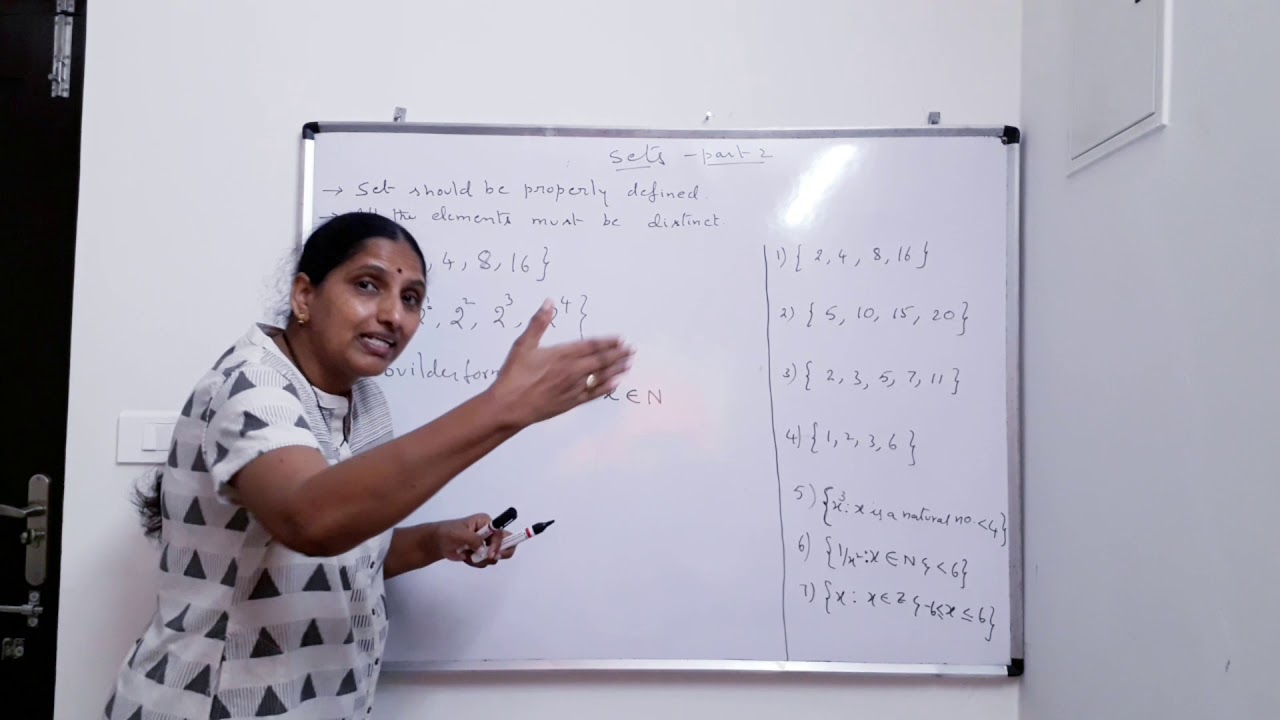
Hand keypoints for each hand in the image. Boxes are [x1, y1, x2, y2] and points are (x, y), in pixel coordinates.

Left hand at [429, 513, 513, 567]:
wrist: (439, 542)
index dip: (499, 544)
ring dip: (482, 560)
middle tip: (491, 558)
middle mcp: (490, 532)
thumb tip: (483, 550)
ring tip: (468, 556)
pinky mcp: (481, 554)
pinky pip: (486, 562)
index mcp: (487, 522)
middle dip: (502, 553)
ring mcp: (487, 544)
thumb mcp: (460, 534)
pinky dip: (476, 563)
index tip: (491, 554)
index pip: (501, 533)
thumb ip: (473, 540)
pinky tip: (466, 558)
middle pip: (508, 543)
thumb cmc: (448, 532)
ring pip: (496, 556)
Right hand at [489, 299, 634, 427]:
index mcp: (562, 355)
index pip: (591, 345)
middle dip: (618, 354)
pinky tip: (616, 383)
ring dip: (617, 369)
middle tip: (632, 349)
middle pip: (601, 360)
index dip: (607, 341)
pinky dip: (607, 388)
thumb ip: (538, 323)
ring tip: (629, 363)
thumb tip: (549, 303)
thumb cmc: (514, 376)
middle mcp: (572, 371)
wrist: (509, 406)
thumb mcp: (523, 345)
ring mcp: (573, 388)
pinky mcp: (571, 402)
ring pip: (601, 377)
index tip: (620, 338)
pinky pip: (594, 394)